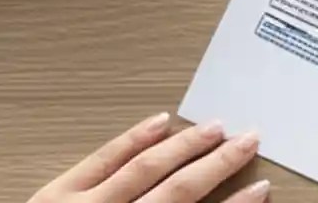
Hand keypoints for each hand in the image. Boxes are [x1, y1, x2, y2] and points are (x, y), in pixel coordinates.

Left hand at [29, 114, 268, 202]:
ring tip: (215, 126)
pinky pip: (101, 160)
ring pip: (144, 169)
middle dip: (218, 165)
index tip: (263, 188)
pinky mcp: (54, 196)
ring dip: (184, 145)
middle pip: (178, 191)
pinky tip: (158, 121)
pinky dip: (132, 139)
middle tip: (248, 140)